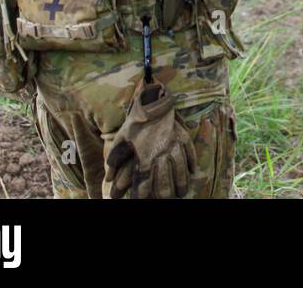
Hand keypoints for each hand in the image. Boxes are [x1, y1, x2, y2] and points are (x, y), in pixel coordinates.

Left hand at [104, 78, 196, 198]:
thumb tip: (108, 178)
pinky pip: (189, 152)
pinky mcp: (183, 136)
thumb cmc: (134, 122)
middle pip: (165, 179)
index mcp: (144, 155)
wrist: (150, 101)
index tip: (143, 200)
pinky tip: (193, 172)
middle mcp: (161, 153)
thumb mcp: (120, 140)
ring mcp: (174, 144)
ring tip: (182, 192)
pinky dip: (192, 162)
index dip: (144, 193)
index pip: (145, 181)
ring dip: (181, 181)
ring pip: (180, 168)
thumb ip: (115, 160)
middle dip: (165, 192)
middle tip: (166, 199)